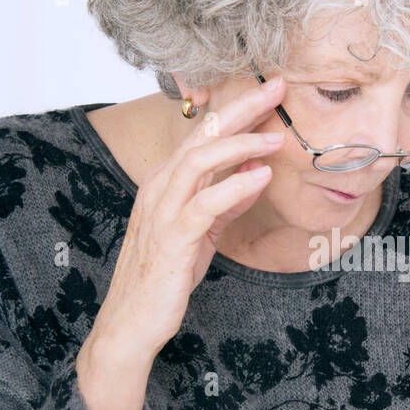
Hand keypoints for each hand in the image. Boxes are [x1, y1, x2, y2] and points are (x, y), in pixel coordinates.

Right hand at [90, 75, 287, 359]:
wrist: (132, 322)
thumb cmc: (165, 276)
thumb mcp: (202, 232)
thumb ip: (225, 201)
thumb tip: (255, 172)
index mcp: (166, 182)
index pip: (204, 134)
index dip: (238, 109)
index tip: (271, 90)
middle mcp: (159, 188)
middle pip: (201, 135)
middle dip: (241, 108)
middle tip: (277, 87)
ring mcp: (162, 212)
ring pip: (198, 161)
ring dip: (240, 144)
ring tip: (276, 138)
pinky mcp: (171, 240)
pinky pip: (204, 204)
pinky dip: (234, 187)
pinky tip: (260, 177)